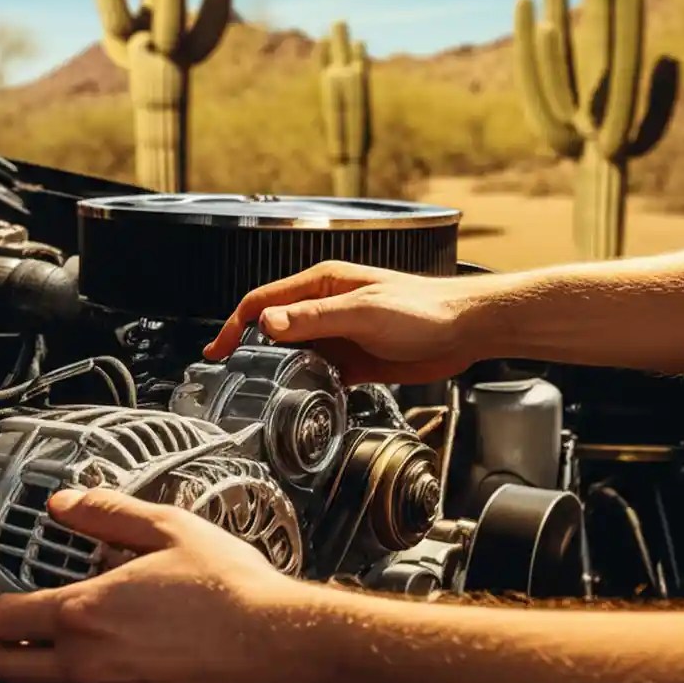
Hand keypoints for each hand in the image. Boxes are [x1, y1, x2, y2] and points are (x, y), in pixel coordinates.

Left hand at [0, 489, 311, 682]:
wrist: (278, 647)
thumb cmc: (232, 592)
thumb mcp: (170, 529)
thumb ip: (108, 512)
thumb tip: (65, 503)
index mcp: (84, 612)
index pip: (2, 618)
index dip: (4, 605)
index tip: (20, 599)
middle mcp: (85, 666)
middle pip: (3, 667)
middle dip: (9, 646)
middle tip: (32, 631)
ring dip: (40, 680)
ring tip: (68, 659)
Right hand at [203, 261, 510, 384]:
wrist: (465, 330)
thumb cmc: (425, 309)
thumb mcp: (363, 311)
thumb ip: (314, 318)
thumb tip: (268, 324)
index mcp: (323, 283)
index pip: (263, 302)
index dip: (236, 326)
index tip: (218, 351)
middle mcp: (326, 306)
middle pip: (274, 329)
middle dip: (250, 350)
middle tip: (232, 379)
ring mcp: (340, 334)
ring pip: (294, 353)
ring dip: (278, 370)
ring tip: (261, 393)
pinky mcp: (355, 359)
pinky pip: (319, 372)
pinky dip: (306, 384)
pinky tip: (302, 399)